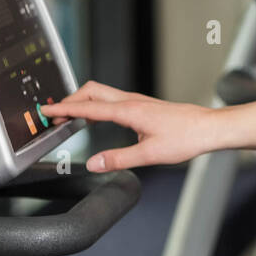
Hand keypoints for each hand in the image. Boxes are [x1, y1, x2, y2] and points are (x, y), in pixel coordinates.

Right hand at [39, 80, 221, 172]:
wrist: (209, 129)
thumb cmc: (186, 137)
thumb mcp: (150, 155)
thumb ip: (119, 159)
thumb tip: (94, 164)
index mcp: (129, 110)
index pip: (88, 106)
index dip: (64, 109)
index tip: (46, 111)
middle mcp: (132, 102)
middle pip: (91, 91)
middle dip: (70, 99)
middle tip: (54, 114)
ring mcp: (138, 102)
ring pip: (102, 94)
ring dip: (83, 102)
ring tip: (68, 116)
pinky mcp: (143, 106)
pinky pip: (112, 100)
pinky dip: (96, 105)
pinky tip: (95, 118)